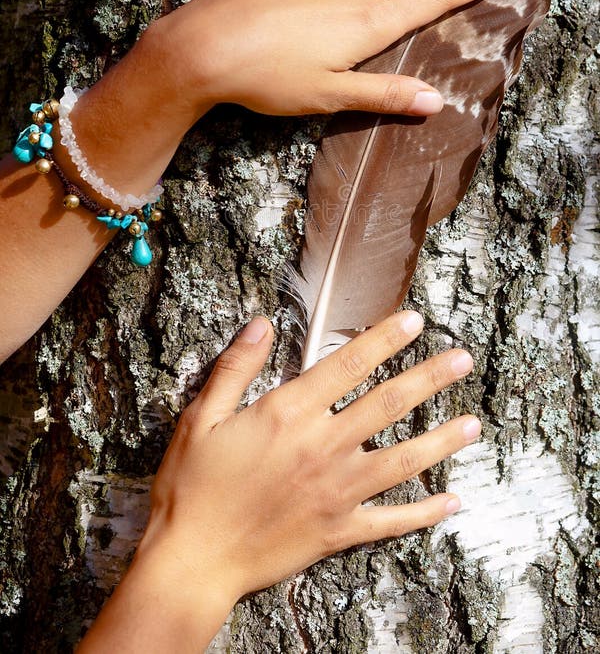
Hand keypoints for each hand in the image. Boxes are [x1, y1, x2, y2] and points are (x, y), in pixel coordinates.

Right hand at [80, 311, 478, 650]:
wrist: (192, 561)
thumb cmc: (191, 487)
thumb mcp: (201, 417)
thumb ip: (235, 367)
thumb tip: (261, 324)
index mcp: (289, 414)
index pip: (348, 365)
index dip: (384, 339)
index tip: (415, 321)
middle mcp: (323, 447)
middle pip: (389, 404)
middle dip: (429, 378)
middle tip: (463, 360)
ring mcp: (336, 491)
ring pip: (403, 460)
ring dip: (441, 440)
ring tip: (474, 424)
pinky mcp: (338, 529)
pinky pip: (392, 520)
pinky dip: (424, 512)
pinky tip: (452, 501)